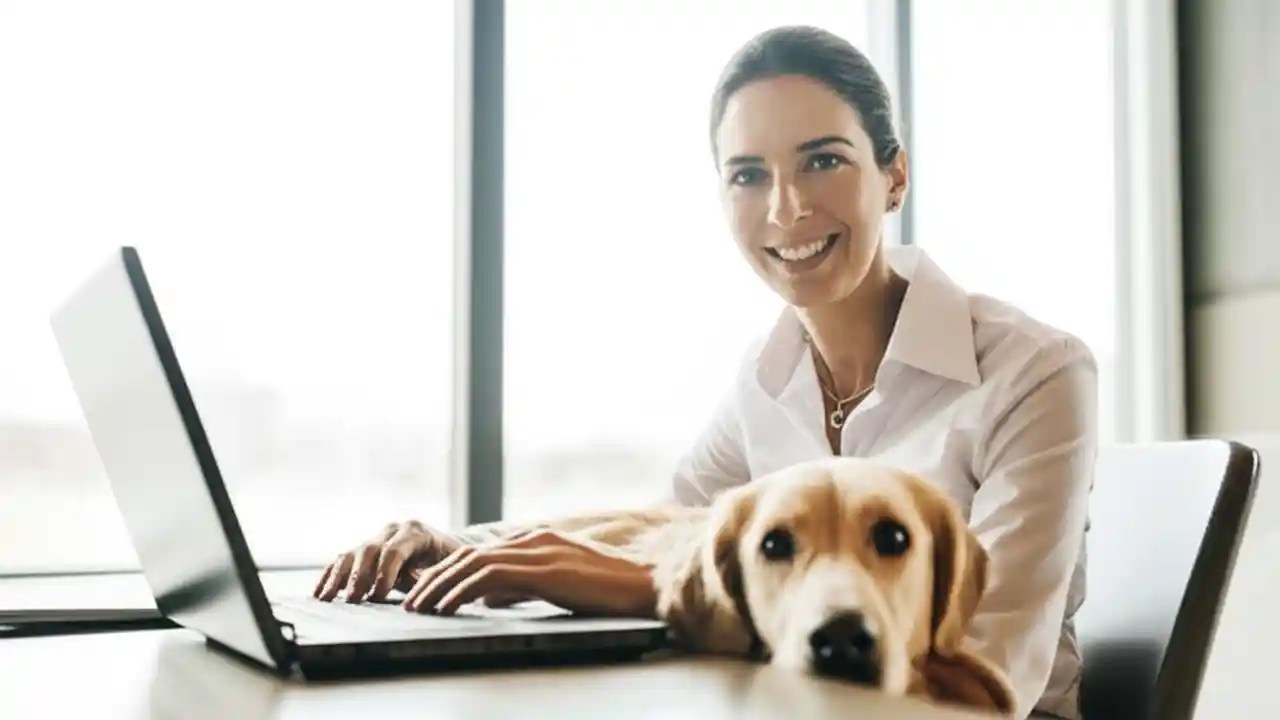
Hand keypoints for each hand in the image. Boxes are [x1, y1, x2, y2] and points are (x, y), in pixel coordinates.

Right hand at [313, 520, 462, 602]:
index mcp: (415, 532)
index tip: (377, 596)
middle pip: (369, 550)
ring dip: (339, 578)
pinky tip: (320, 593)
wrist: (443, 550)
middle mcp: (392, 531)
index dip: (384, 573)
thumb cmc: (446, 563)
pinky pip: (342, 561)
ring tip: (327, 598)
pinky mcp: (363, 550)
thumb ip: (427, 581)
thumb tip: (415, 599)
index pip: (394, 550)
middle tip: (353, 599)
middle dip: (360, 577)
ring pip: (351, 554)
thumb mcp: (442, 570)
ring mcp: (376, 538)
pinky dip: (330, 576)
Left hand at [401, 529, 657, 617]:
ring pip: (473, 564)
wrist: (644, 587)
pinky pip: (490, 577)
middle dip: (435, 578)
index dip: (448, 572)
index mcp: (536, 540)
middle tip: (411, 602)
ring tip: (419, 608)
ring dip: (441, 586)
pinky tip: (447, 607)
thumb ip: (521, 586)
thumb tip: (488, 599)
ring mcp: (537, 551)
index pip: (480, 553)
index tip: (426, 593)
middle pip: (469, 555)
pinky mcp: (542, 569)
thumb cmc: (606, 592)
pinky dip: (462, 591)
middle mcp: (532, 540)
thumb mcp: (555, 586)